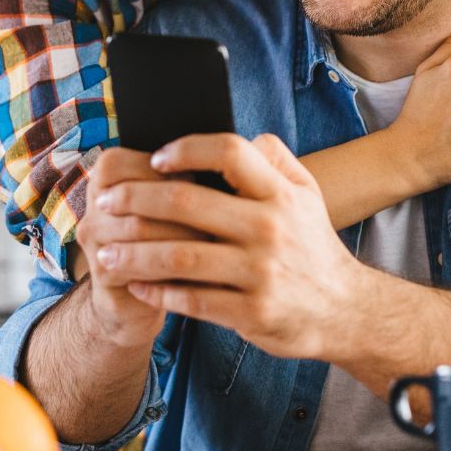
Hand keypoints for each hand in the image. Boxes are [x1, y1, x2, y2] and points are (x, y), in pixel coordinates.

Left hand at [95, 133, 361, 359]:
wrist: (345, 311)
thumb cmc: (312, 244)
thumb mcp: (307, 193)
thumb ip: (275, 159)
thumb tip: (239, 137)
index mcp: (279, 194)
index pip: (229, 152)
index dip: (186, 149)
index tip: (154, 158)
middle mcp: (270, 228)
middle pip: (187, 203)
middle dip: (136, 200)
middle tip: (105, 202)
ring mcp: (260, 273)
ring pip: (179, 257)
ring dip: (133, 253)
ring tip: (104, 251)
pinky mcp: (251, 313)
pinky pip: (191, 299)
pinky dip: (157, 292)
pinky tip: (135, 285)